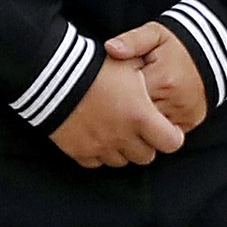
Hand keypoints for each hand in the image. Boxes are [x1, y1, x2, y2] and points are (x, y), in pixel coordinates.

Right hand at [49, 58, 186, 168]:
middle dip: (145, 144)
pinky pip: (97, 162)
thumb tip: (157, 83)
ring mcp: (101, 147)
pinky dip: (99, 153)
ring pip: (122, 162)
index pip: (172, 143)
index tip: (167, 129)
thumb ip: (147, 79)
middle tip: (138, 128)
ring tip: (115, 130)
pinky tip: (95, 135)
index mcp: (140, 116)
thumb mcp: (127, 64)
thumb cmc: (95, 67)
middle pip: (146, 156)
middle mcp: (123, 136)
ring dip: (122, 149)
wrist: (54, 76)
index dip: (172, 136)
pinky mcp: (80, 152)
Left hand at [105, 20, 208, 131]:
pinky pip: (163, 134)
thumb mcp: (154, 34)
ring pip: (149, 129)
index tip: (111, 85)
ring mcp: (183, 115)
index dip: (115, 91)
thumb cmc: (176, 44)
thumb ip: (132, 41)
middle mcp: (174, 101)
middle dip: (125, 109)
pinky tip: (146, 115)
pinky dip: (152, 128)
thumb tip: (111, 48)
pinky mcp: (189, 123)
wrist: (211, 53)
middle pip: (138, 115)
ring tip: (130, 106)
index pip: (128, 95)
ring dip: (138, 121)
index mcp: (162, 79)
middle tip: (117, 98)